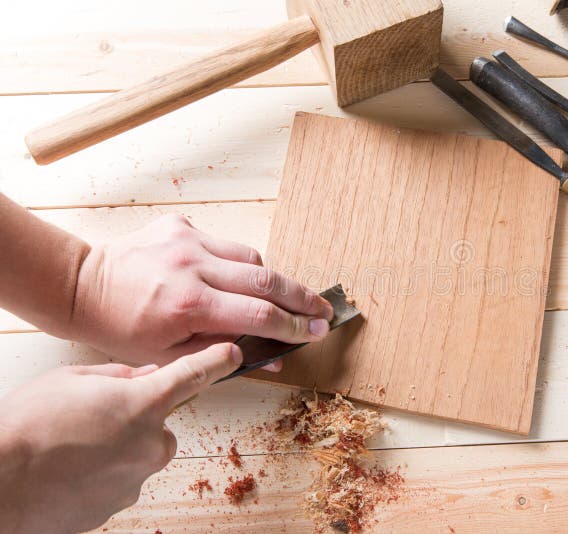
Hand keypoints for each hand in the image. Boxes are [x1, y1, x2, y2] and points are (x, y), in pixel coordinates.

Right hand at [0, 343, 241, 533]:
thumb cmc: (26, 425)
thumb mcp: (70, 380)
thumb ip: (115, 378)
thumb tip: (139, 378)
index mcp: (143, 404)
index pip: (193, 376)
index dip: (216, 362)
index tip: (233, 354)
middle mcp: (150, 444)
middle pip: (161, 428)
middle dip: (139, 422)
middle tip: (94, 421)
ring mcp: (135, 480)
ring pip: (138, 457)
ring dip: (118, 451)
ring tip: (72, 448)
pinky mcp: (116, 506)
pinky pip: (118, 482)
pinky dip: (101, 475)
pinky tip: (68, 471)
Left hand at [69, 214, 333, 365]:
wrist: (83, 287)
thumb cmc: (123, 328)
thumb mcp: (171, 355)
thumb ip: (225, 354)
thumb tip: (274, 358)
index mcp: (188, 305)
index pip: (259, 314)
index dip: (294, 325)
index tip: (317, 331)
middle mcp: (192, 266)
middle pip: (267, 279)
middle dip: (302, 297)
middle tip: (323, 309)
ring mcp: (188, 240)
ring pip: (252, 258)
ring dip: (271, 280)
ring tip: (280, 299)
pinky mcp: (182, 225)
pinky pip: (227, 245)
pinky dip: (238, 264)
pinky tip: (232, 280)